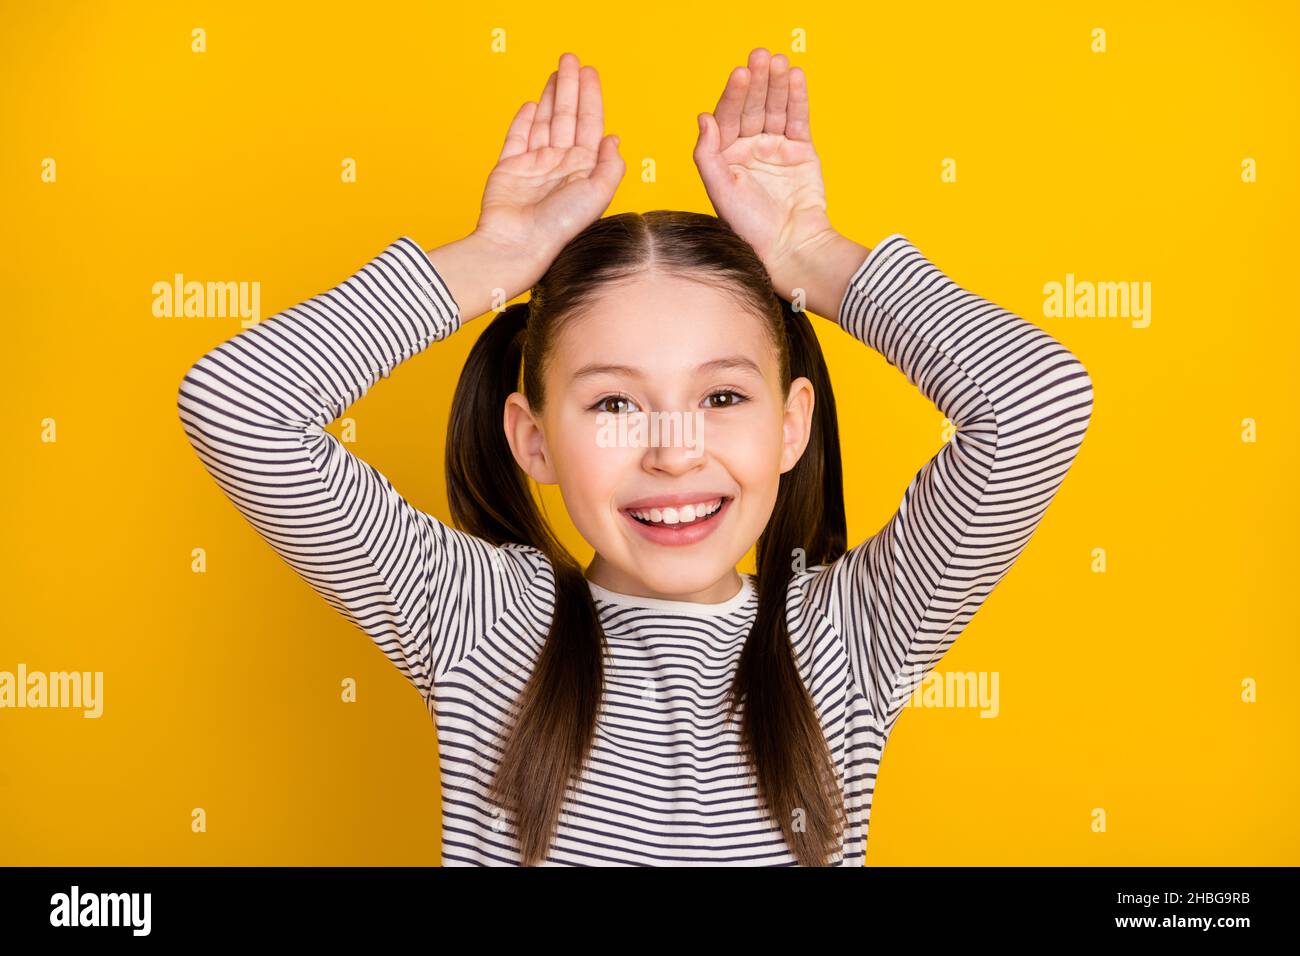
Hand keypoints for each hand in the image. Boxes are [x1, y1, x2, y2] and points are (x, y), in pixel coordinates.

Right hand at [473, 52, 624, 283]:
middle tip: (570, 58)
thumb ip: (610, 165)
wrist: (519, 244)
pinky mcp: (509, 169)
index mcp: (583, 169)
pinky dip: (524, 120)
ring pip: (545, 121)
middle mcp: (560, 165)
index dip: (591, 96)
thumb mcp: (598, 193)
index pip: (590, 124)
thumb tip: (614, 138)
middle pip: (568, 116)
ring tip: (555, 72)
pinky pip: (517, 138)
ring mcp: (534, 166)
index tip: (589, 72)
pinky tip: (531, 105)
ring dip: (551, 96)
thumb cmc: (561, 225)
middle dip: (570, 86)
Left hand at [693, 47, 841, 298]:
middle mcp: (748, 148)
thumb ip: (707, 154)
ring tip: (780, 61)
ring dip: (777, 83)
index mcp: (725, 156)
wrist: (789, 246)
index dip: (734, 94)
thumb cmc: (749, 226)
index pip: (727, 116)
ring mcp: (775, 147)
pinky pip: (798, 118)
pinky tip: (796, 76)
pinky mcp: (801, 150)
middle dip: (757, 81)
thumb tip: (703, 118)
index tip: (740, 73)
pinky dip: (798, 98)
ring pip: (775, 107)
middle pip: (752, 106)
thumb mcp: (719, 190)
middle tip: (761, 55)